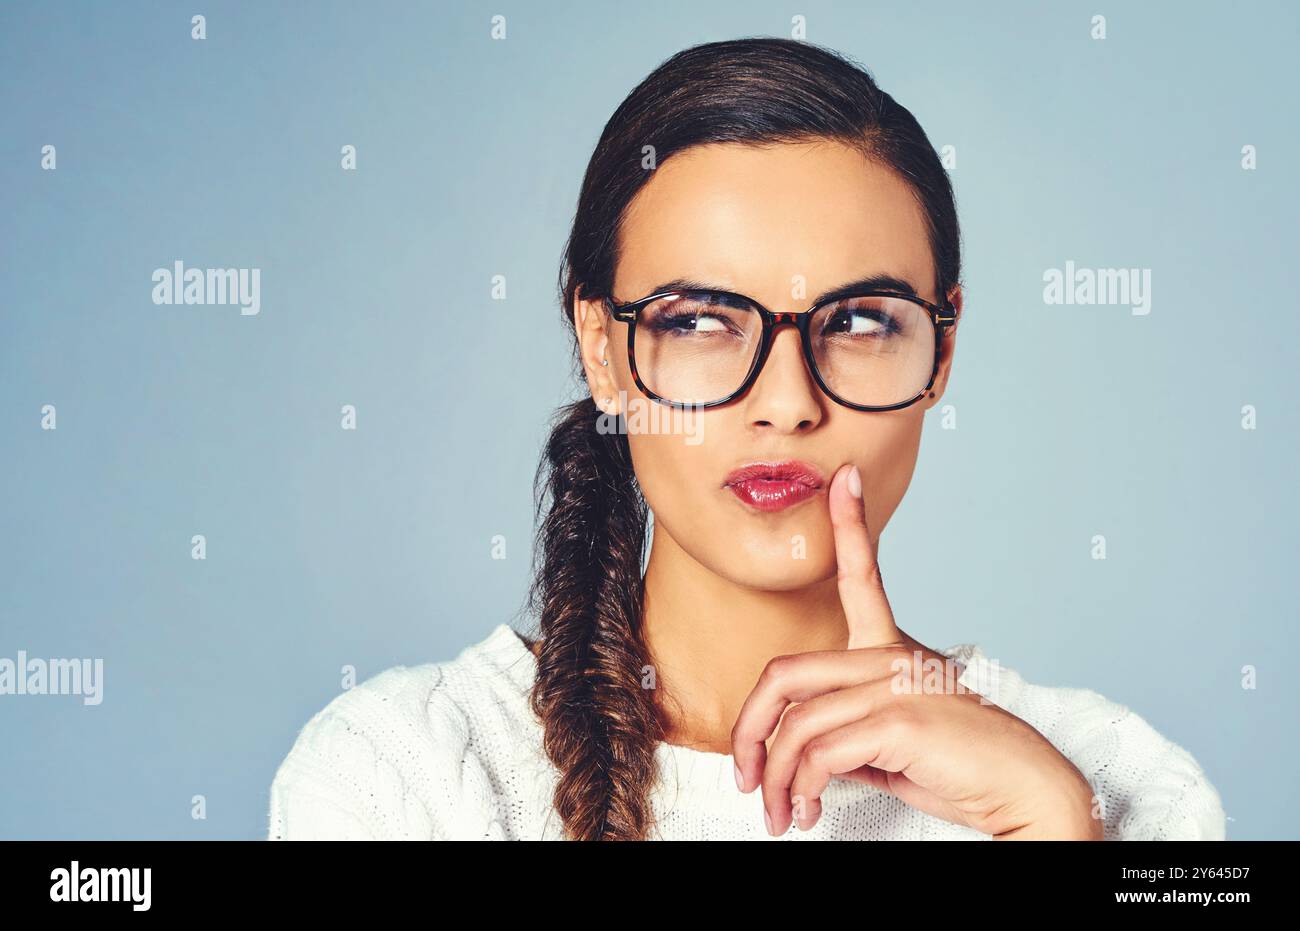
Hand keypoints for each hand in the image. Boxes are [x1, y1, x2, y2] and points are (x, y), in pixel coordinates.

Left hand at [730, 462, 1101, 839]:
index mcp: (893, 652)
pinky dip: (804, 787)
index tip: (844, 481)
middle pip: (785, 673)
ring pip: (796, 724)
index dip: (849, 526)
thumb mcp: (894, 743)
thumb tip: (806, 755)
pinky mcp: (898, 719)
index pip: (865, 577)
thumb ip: (850, 733)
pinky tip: (810, 808)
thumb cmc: (965, 767)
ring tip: (782, 812)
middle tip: (746, 773)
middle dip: (750, 728)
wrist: (1025, 790)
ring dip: (777, 778)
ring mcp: (894, 684)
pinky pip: (820, 752)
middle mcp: (890, 658)